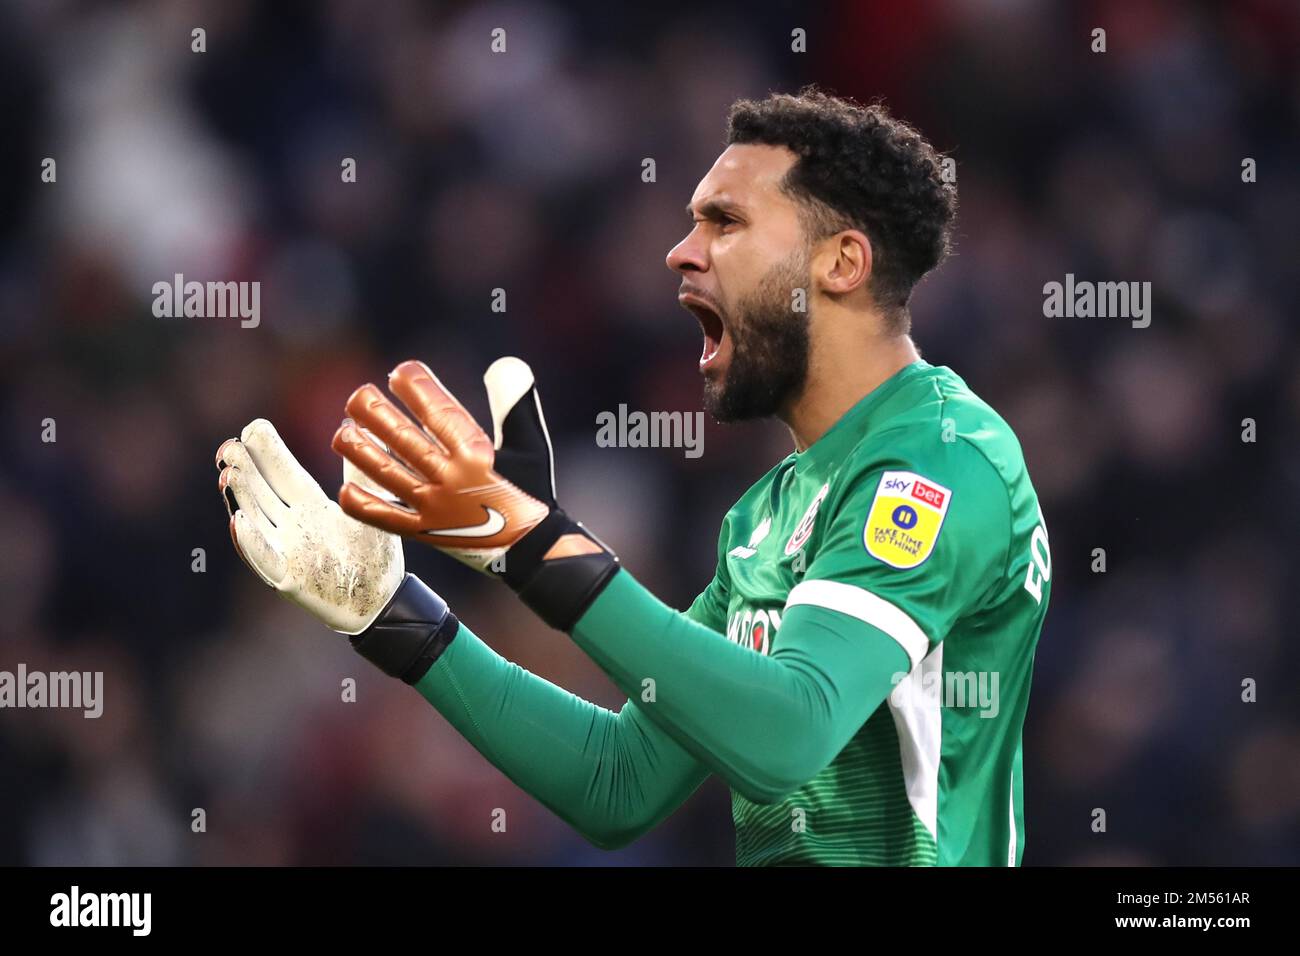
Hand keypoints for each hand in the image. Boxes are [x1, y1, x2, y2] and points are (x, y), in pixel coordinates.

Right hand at [216, 418, 404, 634]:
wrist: (384, 599)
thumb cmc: (375, 552)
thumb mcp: (370, 505)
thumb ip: (362, 470)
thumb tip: (362, 427)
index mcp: (311, 505)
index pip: (284, 472)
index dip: (268, 451)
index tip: (252, 426)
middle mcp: (293, 525)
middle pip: (263, 491)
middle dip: (245, 469)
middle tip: (229, 445)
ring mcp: (288, 550)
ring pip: (257, 519)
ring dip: (241, 498)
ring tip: (227, 474)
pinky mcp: (290, 579)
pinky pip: (266, 560)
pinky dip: (251, 542)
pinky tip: (238, 520)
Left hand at [331, 357, 618, 630]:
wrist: (532, 549)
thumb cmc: (531, 490)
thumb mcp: (530, 444)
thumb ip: (515, 403)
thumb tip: (503, 363)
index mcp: (476, 455)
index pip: (440, 414)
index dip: (417, 389)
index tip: (400, 372)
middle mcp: (451, 480)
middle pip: (405, 440)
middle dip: (377, 414)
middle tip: (358, 396)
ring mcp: (434, 509)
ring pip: (389, 475)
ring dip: (362, 452)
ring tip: (343, 431)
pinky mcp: (425, 533)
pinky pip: (386, 519)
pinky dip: (364, 505)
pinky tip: (346, 488)